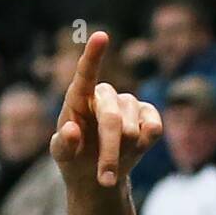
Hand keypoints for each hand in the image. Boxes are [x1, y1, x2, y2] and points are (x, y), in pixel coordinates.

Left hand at [51, 32, 161, 189]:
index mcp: (78, 99)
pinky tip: (132, 151)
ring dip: (122, 155)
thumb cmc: (74, 159)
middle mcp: (105, 96)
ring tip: (108, 168)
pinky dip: (143, 147)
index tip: (100, 37)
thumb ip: (62, 145)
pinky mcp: (149, 115)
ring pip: (132, 129)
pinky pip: (153, 129)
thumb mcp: (61, 156)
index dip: (93, 56)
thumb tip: (70, 130)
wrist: (96, 176)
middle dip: (109, 152)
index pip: (85, 75)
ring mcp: (129, 103)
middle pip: (111, 119)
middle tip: (104, 178)